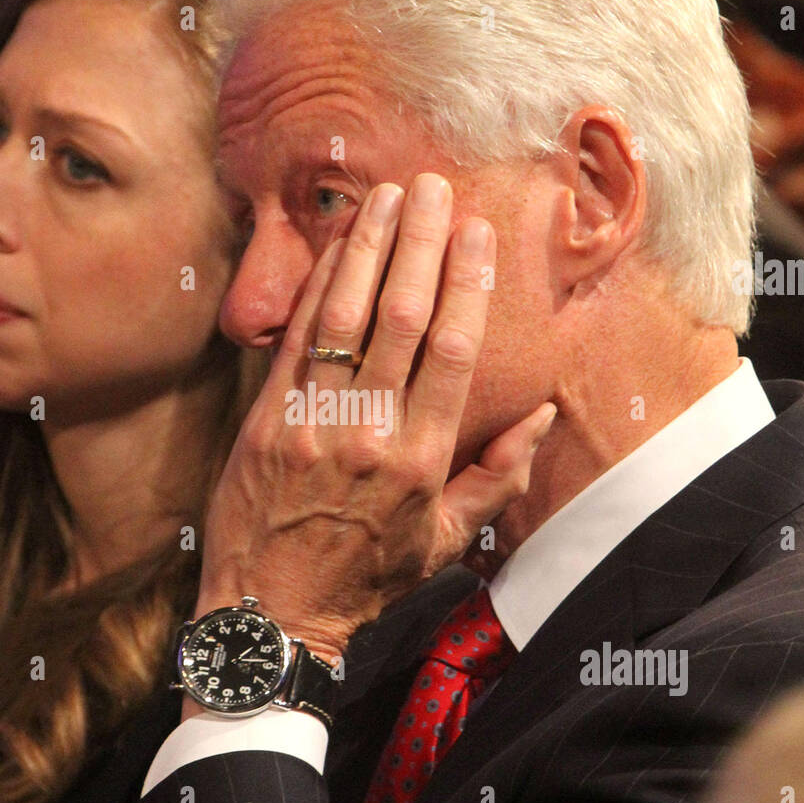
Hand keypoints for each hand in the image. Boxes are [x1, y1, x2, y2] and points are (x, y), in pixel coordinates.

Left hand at [195, 173, 556, 664]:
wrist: (272, 614)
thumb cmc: (364, 579)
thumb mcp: (444, 543)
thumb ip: (496, 478)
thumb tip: (540, 415)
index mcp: (422, 459)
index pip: (454, 351)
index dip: (468, 283)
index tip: (478, 234)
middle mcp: (370, 432)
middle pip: (402, 317)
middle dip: (422, 244)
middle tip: (434, 188)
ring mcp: (311, 423)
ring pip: (345, 316)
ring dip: (369, 248)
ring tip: (387, 196)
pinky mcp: (264, 421)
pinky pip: (294, 340)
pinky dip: (315, 288)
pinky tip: (334, 247)